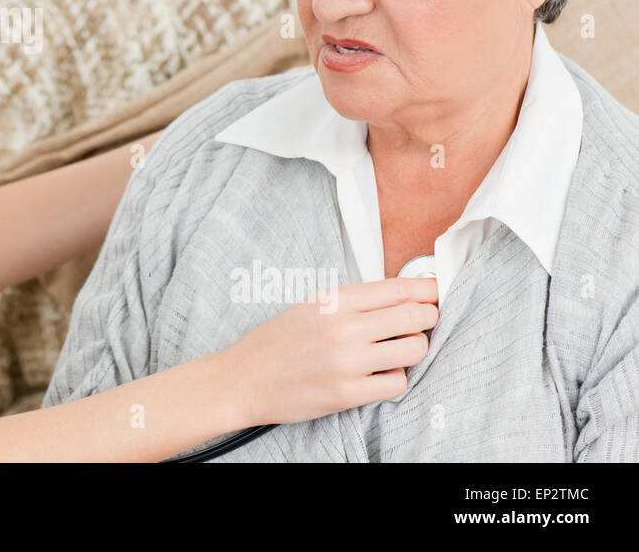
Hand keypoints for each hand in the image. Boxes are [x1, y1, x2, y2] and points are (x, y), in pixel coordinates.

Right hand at [220, 276, 438, 426]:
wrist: (244, 378)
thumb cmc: (278, 342)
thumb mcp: (311, 305)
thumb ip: (353, 300)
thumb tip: (402, 296)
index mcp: (335, 299)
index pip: (400, 288)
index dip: (428, 290)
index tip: (435, 293)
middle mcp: (343, 326)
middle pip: (415, 315)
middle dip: (428, 318)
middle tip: (423, 322)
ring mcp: (347, 361)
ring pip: (414, 349)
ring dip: (413, 349)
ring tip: (396, 350)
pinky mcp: (348, 392)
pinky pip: (397, 383)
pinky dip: (394, 378)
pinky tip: (379, 374)